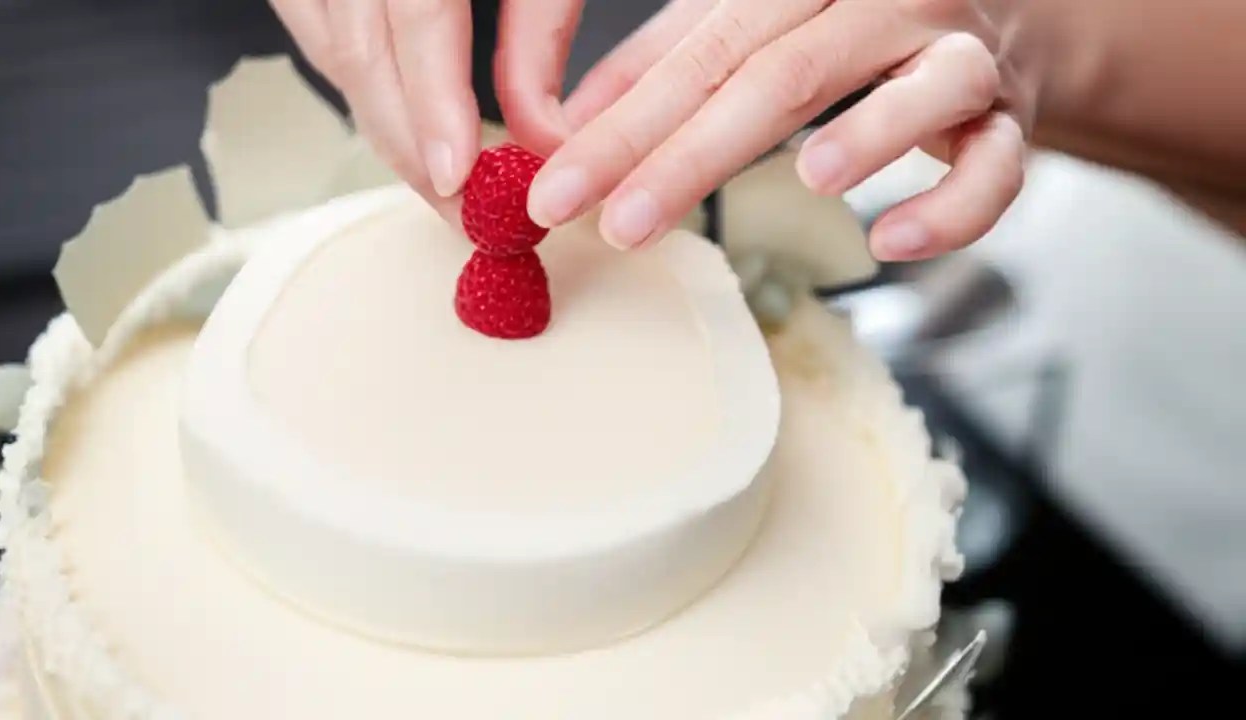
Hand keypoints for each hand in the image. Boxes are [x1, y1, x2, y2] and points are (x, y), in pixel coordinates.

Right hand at [268, 0, 585, 221]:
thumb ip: (541, 30)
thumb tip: (540, 140)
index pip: (412, 12)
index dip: (430, 103)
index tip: (457, 178)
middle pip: (356, 47)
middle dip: (406, 143)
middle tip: (462, 213)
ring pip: (328, 49)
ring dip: (381, 124)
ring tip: (441, 181)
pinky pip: (314, 29)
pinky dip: (358, 83)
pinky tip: (402, 121)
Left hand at [527, 0, 1038, 261]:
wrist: (998, 11)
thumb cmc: (848, 21)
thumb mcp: (750, 23)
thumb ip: (665, 62)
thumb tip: (567, 126)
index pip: (701, 49)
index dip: (626, 125)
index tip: (561, 189)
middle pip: (786, 72)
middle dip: (693, 155)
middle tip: (622, 226)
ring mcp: (960, 47)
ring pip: (916, 90)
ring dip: (863, 138)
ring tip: (806, 180)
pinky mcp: (1012, 113)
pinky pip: (997, 163)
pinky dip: (951, 208)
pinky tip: (893, 243)